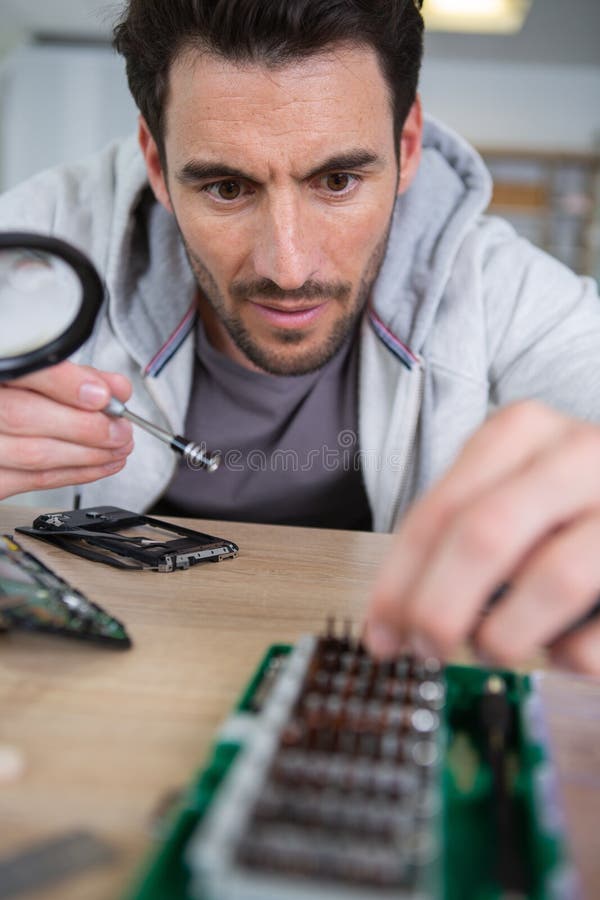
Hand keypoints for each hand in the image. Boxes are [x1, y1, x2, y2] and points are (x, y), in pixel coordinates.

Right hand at [0, 361, 132, 499]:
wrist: (1, 422)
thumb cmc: (20, 398)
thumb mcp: (46, 377)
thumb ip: (76, 376)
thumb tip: (115, 389)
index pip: (22, 371)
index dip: (65, 384)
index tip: (102, 395)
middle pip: (23, 416)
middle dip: (85, 426)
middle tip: (121, 429)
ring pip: (33, 454)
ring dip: (87, 454)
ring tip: (119, 447)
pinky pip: (33, 481)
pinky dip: (75, 474)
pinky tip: (101, 465)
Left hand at [365, 401, 599, 674]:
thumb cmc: (566, 501)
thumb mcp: (508, 487)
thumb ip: (455, 535)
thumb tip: (394, 620)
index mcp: (522, 430)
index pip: (440, 510)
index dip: (399, 583)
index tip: (380, 634)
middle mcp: (577, 453)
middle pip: (485, 535)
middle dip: (440, 608)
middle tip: (427, 650)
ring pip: (553, 578)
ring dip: (505, 635)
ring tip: (494, 650)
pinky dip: (570, 655)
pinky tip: (561, 649)